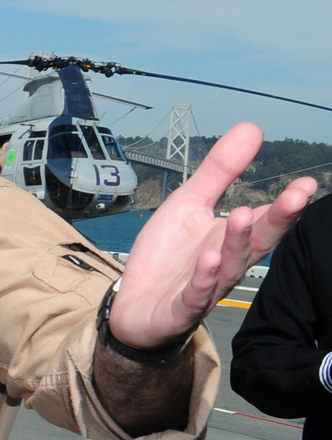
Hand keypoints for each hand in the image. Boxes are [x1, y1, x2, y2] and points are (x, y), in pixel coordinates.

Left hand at [111, 123, 316, 347]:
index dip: (286, 205)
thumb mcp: (188, 204)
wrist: (132, 305)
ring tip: (240, 216)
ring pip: (228, 268)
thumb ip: (220, 172)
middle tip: (295, 197)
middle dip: (275, 221)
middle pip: (256, 244)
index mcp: (231, 240)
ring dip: (236, 244)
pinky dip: (202, 280)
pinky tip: (208, 261)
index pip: (265, 221)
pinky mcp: (177, 310)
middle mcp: (225, 265)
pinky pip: (193, 297)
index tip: (307, 183)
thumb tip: (252, 128)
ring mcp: (203, 289)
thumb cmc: (166, 257)